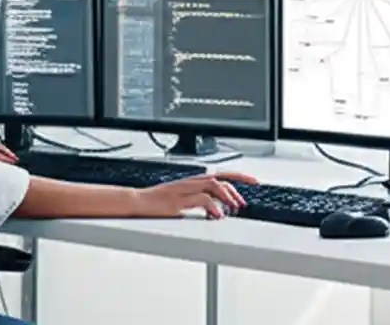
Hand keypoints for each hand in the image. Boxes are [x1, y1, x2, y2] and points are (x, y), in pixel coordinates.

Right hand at [136, 172, 257, 218]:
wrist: (136, 201)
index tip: (252, 182)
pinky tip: (216, 216)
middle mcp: (190, 182)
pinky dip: (212, 206)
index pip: (219, 174)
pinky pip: (200, 200)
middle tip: (244, 202)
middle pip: (219, 177)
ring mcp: (184, 190)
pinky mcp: (178, 200)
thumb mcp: (181, 200)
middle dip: (236, 187)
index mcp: (192, 181)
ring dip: (226, 196)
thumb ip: (197, 202)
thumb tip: (214, 211)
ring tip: (233, 208)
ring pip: (212, 184)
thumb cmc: (156, 202)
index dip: (238, 177)